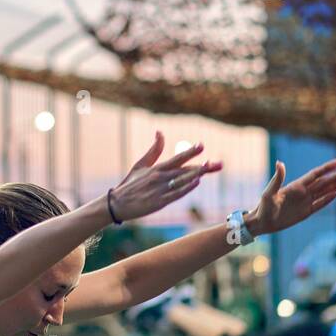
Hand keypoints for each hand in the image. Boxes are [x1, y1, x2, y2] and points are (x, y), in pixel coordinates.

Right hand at [107, 131, 221, 222]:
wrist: (117, 203)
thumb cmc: (129, 184)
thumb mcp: (140, 165)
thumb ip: (154, 150)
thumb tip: (160, 132)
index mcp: (157, 168)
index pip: (177, 158)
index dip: (191, 152)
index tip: (202, 145)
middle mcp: (160, 177)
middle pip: (185, 170)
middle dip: (203, 167)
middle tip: (218, 164)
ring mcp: (160, 189)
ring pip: (182, 180)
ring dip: (197, 174)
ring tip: (210, 168)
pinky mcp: (159, 201)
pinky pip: (176, 193)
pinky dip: (186, 187)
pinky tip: (196, 182)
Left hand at [245, 159, 335, 236]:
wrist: (262, 223)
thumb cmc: (263, 207)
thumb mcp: (269, 193)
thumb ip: (277, 179)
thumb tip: (280, 163)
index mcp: (296, 186)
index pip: (315, 175)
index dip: (326, 168)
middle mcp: (302, 192)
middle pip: (323, 182)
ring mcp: (304, 202)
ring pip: (324, 192)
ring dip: (335, 185)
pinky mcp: (305, 212)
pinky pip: (319, 204)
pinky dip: (327, 199)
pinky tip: (335, 193)